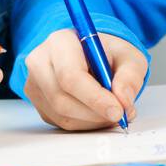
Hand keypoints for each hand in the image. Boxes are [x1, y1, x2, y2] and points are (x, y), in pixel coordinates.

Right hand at [23, 29, 147, 130]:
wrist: (93, 56)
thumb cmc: (108, 54)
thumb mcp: (129, 57)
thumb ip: (130, 76)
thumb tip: (123, 101)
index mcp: (60, 42)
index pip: (70, 75)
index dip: (94, 98)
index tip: (117, 111)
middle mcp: (40, 61)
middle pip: (61, 98)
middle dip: (94, 113)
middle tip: (119, 116)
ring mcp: (35, 83)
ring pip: (61, 114)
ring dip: (91, 120)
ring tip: (111, 112)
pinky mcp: (38, 102)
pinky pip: (59, 122)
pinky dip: (84, 123)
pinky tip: (97, 112)